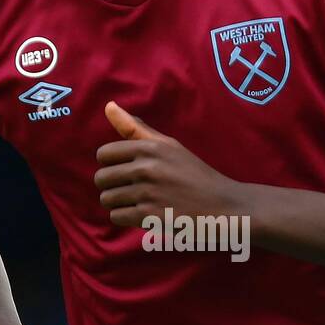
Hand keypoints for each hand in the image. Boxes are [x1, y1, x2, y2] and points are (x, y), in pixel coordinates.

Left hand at [94, 101, 242, 226]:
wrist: (223, 206)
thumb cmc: (194, 175)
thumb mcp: (170, 146)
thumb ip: (136, 128)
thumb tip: (108, 106)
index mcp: (150, 147)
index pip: (104, 154)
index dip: (111, 165)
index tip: (126, 171)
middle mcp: (147, 168)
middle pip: (101, 178)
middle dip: (112, 186)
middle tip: (132, 190)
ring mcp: (147, 193)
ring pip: (107, 199)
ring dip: (119, 203)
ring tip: (138, 203)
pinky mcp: (149, 216)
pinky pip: (117, 217)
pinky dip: (126, 218)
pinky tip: (143, 215)